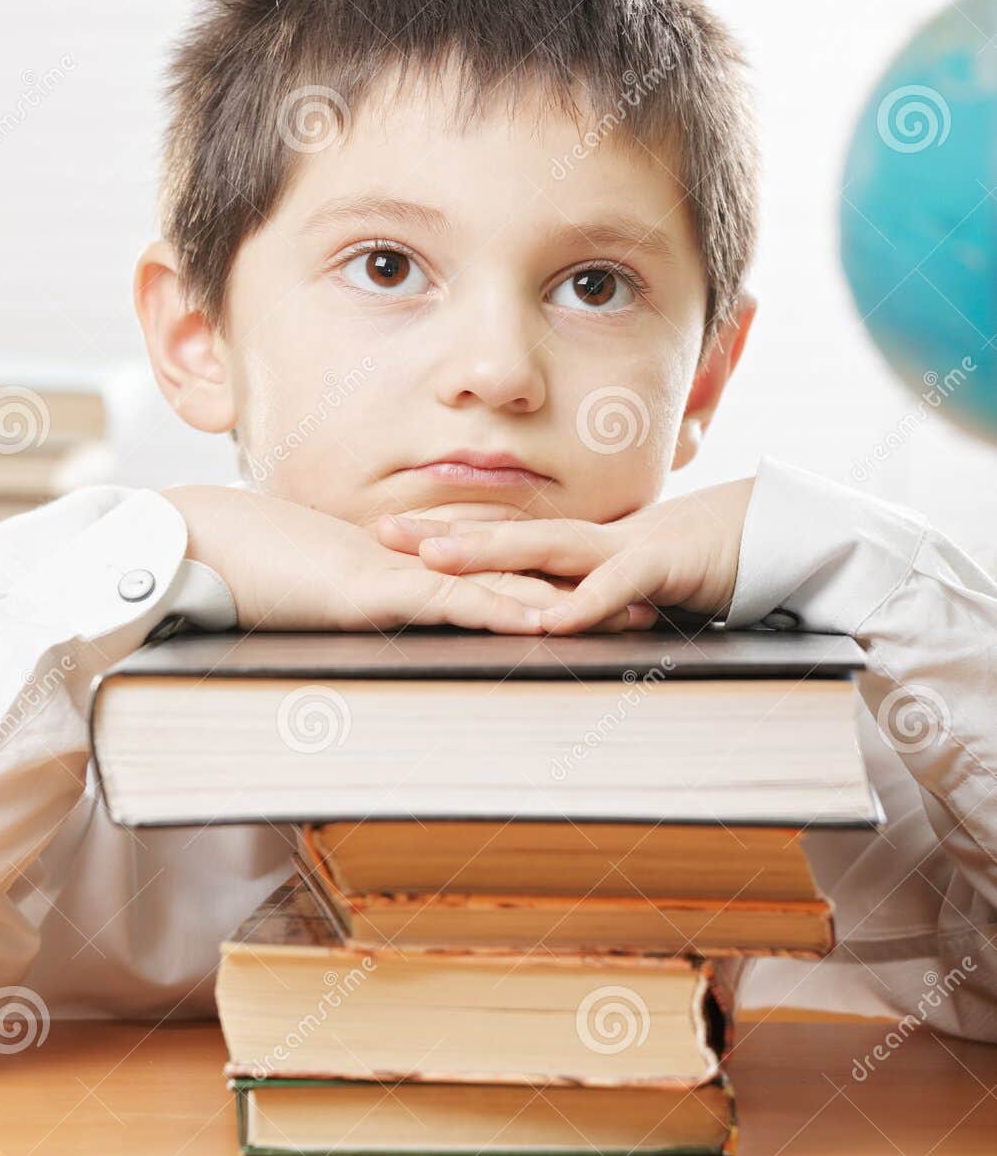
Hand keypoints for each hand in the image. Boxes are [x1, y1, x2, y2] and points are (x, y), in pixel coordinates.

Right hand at [161, 484, 639, 634]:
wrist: (188, 545)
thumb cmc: (233, 572)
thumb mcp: (303, 598)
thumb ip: (341, 608)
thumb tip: (359, 622)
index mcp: (395, 573)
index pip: (480, 580)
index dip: (538, 586)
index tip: (590, 598)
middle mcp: (407, 570)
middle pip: (509, 579)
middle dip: (577, 592)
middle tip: (643, 602)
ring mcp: (395, 576)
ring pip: (498, 586)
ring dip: (563, 602)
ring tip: (624, 610)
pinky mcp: (374, 588)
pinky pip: (454, 601)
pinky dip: (506, 611)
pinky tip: (552, 619)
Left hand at [374, 478, 754, 633]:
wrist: (774, 535)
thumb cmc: (701, 561)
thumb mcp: (632, 585)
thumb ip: (589, 598)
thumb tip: (546, 620)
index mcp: (579, 549)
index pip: (503, 539)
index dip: (447, 536)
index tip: (388, 537)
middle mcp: (592, 542)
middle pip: (506, 535)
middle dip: (443, 535)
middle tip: (381, 535)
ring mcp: (626, 548)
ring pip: (547, 549)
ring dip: (491, 554)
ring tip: (436, 561)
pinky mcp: (666, 565)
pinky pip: (620, 586)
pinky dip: (586, 602)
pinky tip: (549, 618)